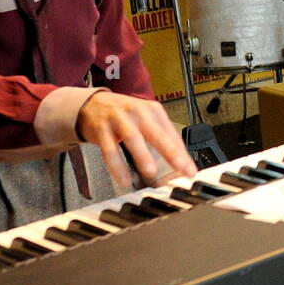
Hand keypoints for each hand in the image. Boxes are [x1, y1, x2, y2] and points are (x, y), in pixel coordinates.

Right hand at [76, 90, 197, 190]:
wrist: (93, 104)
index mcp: (152, 110)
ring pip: (132, 138)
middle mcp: (137, 112)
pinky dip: (117, 166)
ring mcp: (119, 118)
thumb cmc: (124, 115)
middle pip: (155, 133)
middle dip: (169, 152)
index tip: (190, 170)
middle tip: (179, 168)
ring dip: (142, 156)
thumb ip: (161, 139)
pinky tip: (124, 180)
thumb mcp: (145, 119)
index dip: (182, 153)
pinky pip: (110, 150)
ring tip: (150, 172)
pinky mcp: (102, 128)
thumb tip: (179, 164)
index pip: (171, 133)